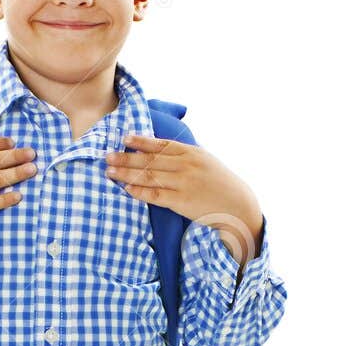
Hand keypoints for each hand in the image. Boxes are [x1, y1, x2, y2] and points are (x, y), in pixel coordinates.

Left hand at [105, 134, 264, 269]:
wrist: (238, 206)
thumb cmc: (220, 184)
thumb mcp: (206, 162)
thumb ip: (185, 156)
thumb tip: (162, 150)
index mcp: (192, 153)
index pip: (162, 144)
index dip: (141, 141)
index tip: (124, 139)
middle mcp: (186, 165)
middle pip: (150, 160)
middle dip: (126, 158)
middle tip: (107, 156)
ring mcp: (183, 183)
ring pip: (149, 176)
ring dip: (127, 174)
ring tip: (110, 172)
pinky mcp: (182, 202)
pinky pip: (156, 195)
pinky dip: (140, 192)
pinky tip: (127, 189)